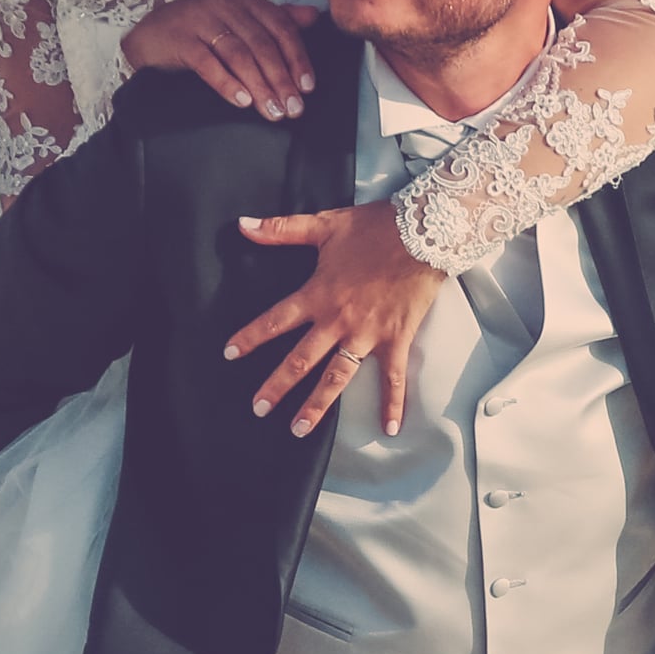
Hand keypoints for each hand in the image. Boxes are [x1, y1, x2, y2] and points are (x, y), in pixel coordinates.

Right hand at [124, 0, 316, 120]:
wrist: (151, 35)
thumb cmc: (202, 29)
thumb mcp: (241, 20)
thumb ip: (277, 18)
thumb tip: (314, 16)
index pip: (281, 28)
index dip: (297, 59)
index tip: (308, 88)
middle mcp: (225, 4)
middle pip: (262, 45)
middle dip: (281, 79)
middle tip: (293, 109)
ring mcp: (201, 19)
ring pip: (239, 55)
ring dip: (259, 86)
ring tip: (272, 112)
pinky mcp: (180, 38)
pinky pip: (208, 63)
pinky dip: (227, 83)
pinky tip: (242, 101)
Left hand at [227, 203, 445, 435]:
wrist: (424, 233)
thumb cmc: (375, 228)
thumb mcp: (325, 224)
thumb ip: (281, 229)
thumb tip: (242, 225)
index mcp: (318, 294)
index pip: (276, 320)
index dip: (251, 337)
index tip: (230, 354)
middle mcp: (338, 320)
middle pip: (301, 359)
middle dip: (277, 386)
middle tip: (259, 409)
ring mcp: (367, 334)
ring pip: (337, 377)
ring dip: (317, 405)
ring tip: (299, 429)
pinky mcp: (396, 339)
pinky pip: (393, 378)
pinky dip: (392, 404)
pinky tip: (389, 429)